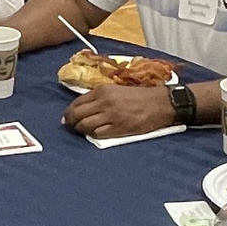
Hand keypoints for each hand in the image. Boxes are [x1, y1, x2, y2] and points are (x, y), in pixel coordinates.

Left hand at [61, 85, 175, 140]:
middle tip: (71, 126)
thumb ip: (100, 97)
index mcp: (102, 91)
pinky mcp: (118, 128)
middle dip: (70, 122)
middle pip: (77, 115)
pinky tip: (95, 134)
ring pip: (85, 125)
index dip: (69, 112)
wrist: (159, 104)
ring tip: (83, 131)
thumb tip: (83, 109)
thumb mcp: (116, 90)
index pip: (77, 102)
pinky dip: (93, 135)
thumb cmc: (139, 96)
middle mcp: (104, 102)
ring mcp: (110, 116)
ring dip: (81, 130)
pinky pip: (97, 134)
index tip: (67, 117)